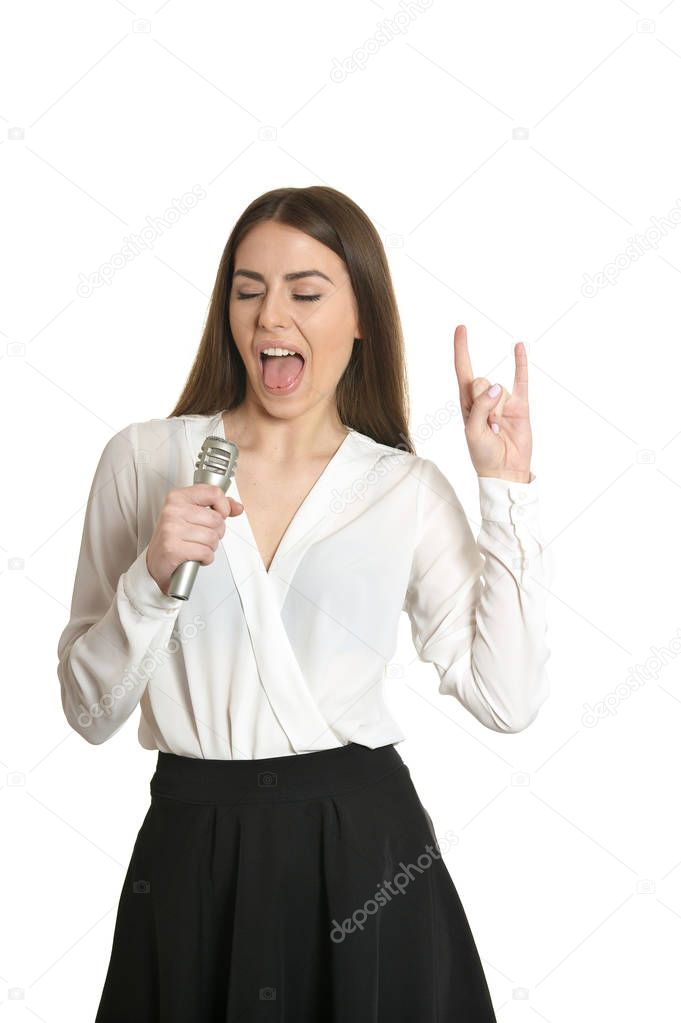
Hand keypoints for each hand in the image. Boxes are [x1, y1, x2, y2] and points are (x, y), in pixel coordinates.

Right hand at [146, 484, 243, 595]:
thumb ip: (217, 508)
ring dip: (210, 547)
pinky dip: (205, 558)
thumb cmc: (175, 538)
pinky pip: (206, 552)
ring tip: (197, 546)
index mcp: (178, 497)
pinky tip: (195, 556)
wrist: (156, 562)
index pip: (214, 493)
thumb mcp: (194, 516)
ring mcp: (171, 529)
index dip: (224, 506)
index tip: (220, 514)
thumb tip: (237, 507)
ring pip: (213, 537)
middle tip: (202, 536)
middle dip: (216, 533)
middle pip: (217, 519)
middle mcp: (173, 510)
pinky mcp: (172, 548)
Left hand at [453, 324, 532, 482]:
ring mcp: (503, 400)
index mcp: (467, 403)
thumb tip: (497, 386)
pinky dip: (520, 363)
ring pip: (499, 389)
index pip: (463, 370)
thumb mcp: (472, 431)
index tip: (461, 328)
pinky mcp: (520, 405)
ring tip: (499, 430)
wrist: (505, 470)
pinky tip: (518, 346)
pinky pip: (521, 380)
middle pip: (481, 381)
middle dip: (484, 403)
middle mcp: (484, 398)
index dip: (461, 350)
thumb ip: (480, 407)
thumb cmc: (483, 453)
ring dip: (498, 411)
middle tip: (488, 426)